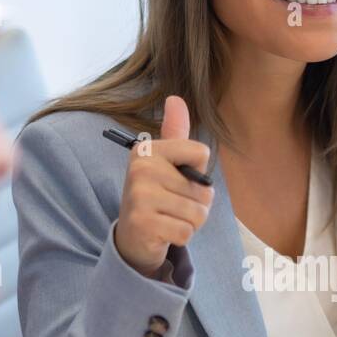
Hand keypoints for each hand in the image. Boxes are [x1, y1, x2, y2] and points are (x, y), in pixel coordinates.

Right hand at [114, 95, 212, 276]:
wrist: (132, 236)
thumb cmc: (156, 196)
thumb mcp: (166, 163)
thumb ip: (176, 134)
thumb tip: (175, 99)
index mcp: (148, 150)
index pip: (201, 153)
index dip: (198, 173)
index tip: (177, 179)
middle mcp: (141, 169)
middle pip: (204, 190)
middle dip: (196, 205)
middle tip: (172, 207)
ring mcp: (140, 196)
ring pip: (197, 214)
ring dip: (190, 223)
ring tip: (169, 219)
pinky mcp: (143, 223)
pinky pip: (186, 232)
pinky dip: (181, 237)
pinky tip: (164, 232)